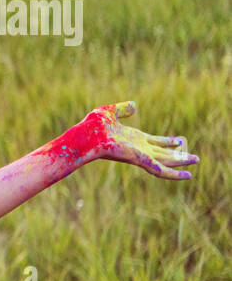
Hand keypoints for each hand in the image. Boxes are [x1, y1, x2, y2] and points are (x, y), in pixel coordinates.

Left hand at [75, 101, 198, 179]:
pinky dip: (174, 173)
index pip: (155, 142)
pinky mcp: (140, 161)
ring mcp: (140, 156)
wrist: (85, 136)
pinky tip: (187, 175)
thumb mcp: (110, 112)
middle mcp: (139, 148)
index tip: (180, 141)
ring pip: (166, 161)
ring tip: (195, 162)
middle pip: (163, 153)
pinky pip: (161, 170)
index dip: (167, 142)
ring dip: (181, 162)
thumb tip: (134, 105)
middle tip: (194, 157)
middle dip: (178, 155)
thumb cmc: (92, 126)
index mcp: (133, 139)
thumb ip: (123, 109)